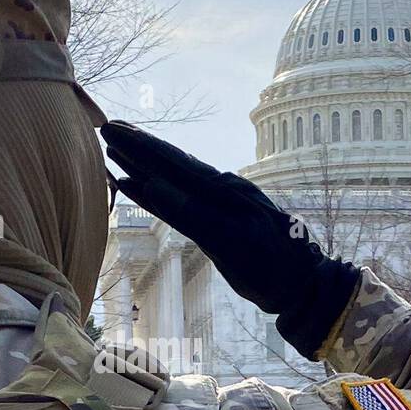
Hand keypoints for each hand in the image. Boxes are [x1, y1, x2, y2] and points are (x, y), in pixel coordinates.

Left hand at [101, 121, 360, 358]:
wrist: (303, 283)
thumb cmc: (271, 258)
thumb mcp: (236, 231)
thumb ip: (209, 213)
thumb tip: (179, 199)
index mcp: (224, 192)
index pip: (179, 167)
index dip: (148, 149)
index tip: (121, 132)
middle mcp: (225, 194)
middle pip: (174, 166)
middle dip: (139, 146)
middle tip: (107, 125)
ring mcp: (227, 213)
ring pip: (179, 182)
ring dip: (142, 162)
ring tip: (112, 144)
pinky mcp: (227, 238)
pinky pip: (190, 217)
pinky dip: (163, 200)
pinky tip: (135, 185)